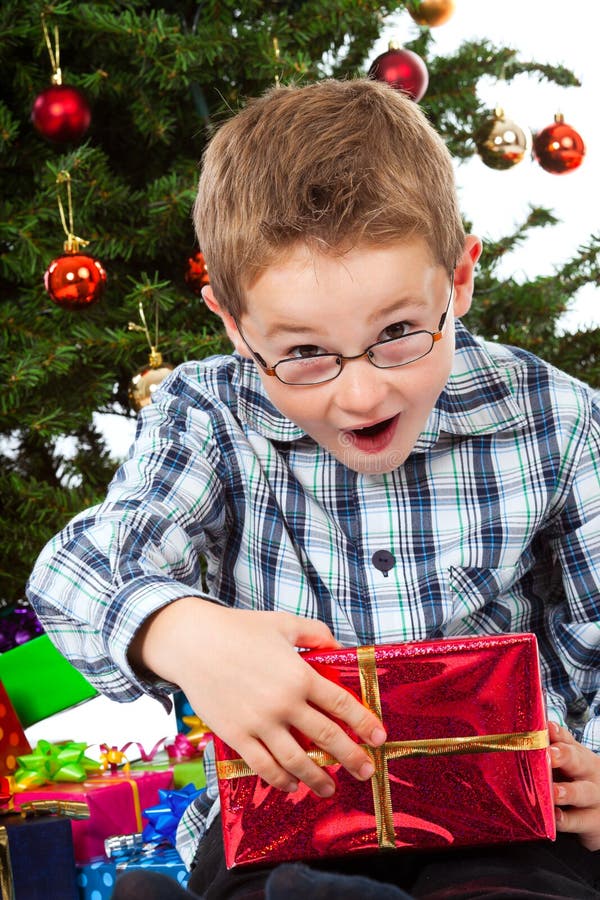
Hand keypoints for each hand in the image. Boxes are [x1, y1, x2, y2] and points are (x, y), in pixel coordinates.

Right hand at [132, 598, 386, 797]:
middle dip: (351, 757)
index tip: (379, 738)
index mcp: (300, 674)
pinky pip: (264, 766)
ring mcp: (260, 722)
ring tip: (328, 788)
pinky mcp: (237, 735)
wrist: (194, 643)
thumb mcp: (283, 623)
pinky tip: (292, 785)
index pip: (341, 704)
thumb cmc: (239, 629)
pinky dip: (281, 780)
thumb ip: (314, 633)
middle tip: (366, 771)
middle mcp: (284, 702)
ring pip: (297, 760)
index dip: (364, 723)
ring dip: (317, 778)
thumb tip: (338, 646)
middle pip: (326, 737)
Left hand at [549, 720, 599, 849]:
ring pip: (582, 792)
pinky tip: (556, 818)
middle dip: (564, 756)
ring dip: (567, 792)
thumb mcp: (566, 764)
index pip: (567, 740)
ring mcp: (594, 797)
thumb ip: (549, 750)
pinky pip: (580, 820)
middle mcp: (589, 772)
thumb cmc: (573, 782)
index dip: (557, 734)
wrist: (599, 811)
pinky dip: (567, 820)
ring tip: (554, 792)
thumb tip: (527, 732)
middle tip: (549, 755)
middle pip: (578, 761)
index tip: (547, 729)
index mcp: (578, 755)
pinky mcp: (593, 821)